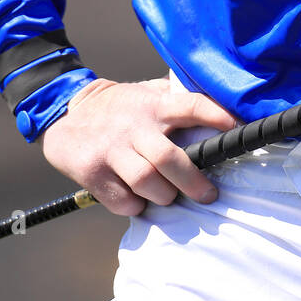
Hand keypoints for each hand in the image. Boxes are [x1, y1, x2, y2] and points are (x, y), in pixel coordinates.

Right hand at [40, 76, 238, 216]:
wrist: (63, 114)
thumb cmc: (117, 108)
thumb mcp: (144, 94)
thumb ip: (173, 100)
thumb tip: (218, 108)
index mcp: (153, 105)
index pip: (190, 105)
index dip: (215, 116)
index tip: (236, 129)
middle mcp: (134, 126)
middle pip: (169, 158)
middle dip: (193, 182)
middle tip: (209, 195)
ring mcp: (111, 150)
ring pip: (147, 182)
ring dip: (164, 196)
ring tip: (169, 196)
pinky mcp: (92, 172)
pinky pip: (123, 200)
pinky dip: (136, 206)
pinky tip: (139, 199)